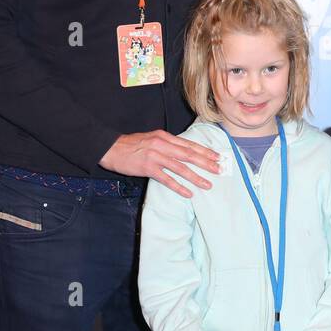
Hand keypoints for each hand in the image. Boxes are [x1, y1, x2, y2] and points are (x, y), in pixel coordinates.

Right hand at [100, 130, 221, 197]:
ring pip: (181, 167)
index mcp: (165, 137)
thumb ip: (167, 144)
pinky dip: (179, 186)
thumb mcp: (152, 139)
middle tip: (219, 169)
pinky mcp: (148, 167)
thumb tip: (184, 150)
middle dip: (207, 163)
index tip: (218, 156)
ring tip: (207, 184)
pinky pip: (167, 179)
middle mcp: (162, 145)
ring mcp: (155, 156)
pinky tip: (188, 193)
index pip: (189, 144)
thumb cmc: (132, 145)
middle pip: (189, 154)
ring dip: (196, 177)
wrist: (111, 148)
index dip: (205, 151)